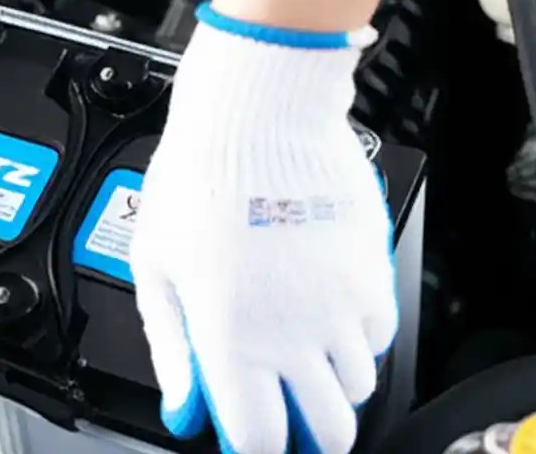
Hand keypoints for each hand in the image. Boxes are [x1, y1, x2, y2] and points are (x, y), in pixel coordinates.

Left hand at [130, 6, 396, 453]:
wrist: (258, 115)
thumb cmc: (198, 177)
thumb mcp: (155, 265)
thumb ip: (171, 343)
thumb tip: (182, 400)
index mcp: (232, 341)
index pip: (259, 441)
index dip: (255, 449)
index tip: (248, 439)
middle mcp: (294, 336)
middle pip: (329, 430)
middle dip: (308, 434)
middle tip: (288, 414)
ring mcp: (341, 307)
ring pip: (359, 386)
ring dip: (331, 383)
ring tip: (302, 353)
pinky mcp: (372, 274)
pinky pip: (380, 334)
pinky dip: (358, 340)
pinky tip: (326, 312)